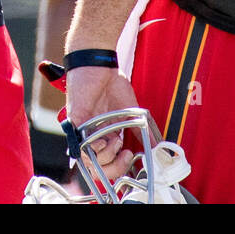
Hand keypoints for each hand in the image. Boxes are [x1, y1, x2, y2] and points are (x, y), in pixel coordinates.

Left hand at [64, 66, 140, 181]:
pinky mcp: (76, 123)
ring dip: (106, 157)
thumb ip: (141, 130)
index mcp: (107, 136)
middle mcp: (95, 137)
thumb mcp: (131, 111)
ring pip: (90, 161)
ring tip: (116, 142)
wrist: (99, 64)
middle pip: (98, 168)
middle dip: (114, 169)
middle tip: (126, 156)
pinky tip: (102, 141)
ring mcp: (84, 131)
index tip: (132, 157)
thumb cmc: (111, 83)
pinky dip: (93, 148)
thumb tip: (158, 146)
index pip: (109, 163)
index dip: (120, 167)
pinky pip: (79, 145)